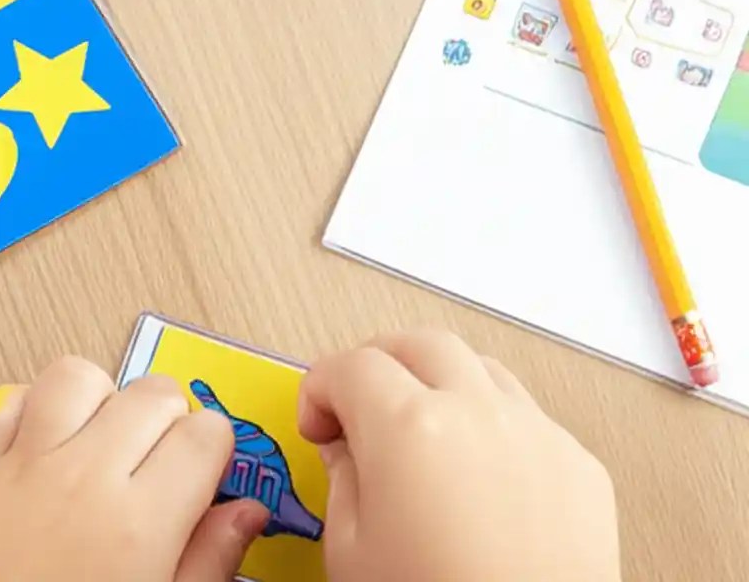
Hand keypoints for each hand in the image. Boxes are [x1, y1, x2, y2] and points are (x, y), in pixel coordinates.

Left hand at [0, 356, 270, 581]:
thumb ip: (208, 561)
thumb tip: (246, 512)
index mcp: (140, 523)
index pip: (206, 433)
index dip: (212, 447)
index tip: (201, 471)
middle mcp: (82, 478)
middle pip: (151, 393)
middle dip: (166, 418)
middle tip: (155, 459)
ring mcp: (18, 468)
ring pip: (75, 376)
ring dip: (95, 400)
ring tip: (95, 439)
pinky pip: (2, 402)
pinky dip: (24, 413)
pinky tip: (37, 449)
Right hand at [299, 331, 620, 581]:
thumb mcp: (351, 552)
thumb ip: (342, 482)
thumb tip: (347, 452)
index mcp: (409, 429)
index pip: (350, 365)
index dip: (320, 388)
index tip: (317, 419)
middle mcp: (478, 415)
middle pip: (419, 343)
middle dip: (379, 363)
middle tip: (358, 403)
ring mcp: (536, 434)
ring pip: (479, 367)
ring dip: (439, 383)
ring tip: (418, 430)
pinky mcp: (578, 466)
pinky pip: (526, 415)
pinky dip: (490, 424)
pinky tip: (473, 471)